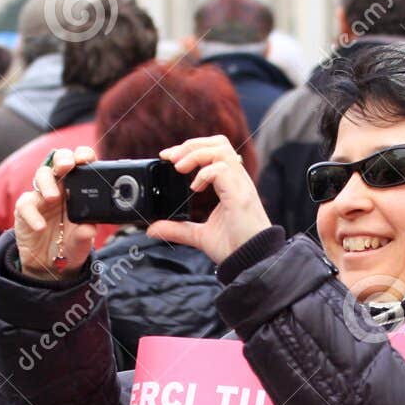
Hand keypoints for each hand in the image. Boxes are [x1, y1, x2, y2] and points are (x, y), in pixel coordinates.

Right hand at [13, 147, 98, 277]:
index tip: (86, 158)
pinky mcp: (25, 209)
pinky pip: (26, 204)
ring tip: (53, 198)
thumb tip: (89, 229)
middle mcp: (59, 188)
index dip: (82, 156)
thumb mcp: (81, 243)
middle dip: (62, 159)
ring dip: (47, 183)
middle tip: (68, 166)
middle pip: (58, 162)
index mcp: (77, 189)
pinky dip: (32, 214)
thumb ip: (85, 236)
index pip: (80, 166)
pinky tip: (40, 226)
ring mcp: (41, 197)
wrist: (50, 264)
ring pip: (41, 176)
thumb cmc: (69, 245)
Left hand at [147, 136, 270, 263]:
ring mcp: (240, 185)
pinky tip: (194, 187)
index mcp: (230, 184)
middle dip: (191, 145)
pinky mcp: (240, 194)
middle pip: (218, 142)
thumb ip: (177, 229)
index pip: (214, 151)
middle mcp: (237, 180)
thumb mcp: (199, 236)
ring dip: (195, 154)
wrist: (252, 261)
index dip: (191, 149)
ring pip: (220, 149)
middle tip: (171, 158)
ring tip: (178, 167)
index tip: (169, 158)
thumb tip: (152, 229)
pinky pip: (222, 169)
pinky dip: (204, 173)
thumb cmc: (234, 247)